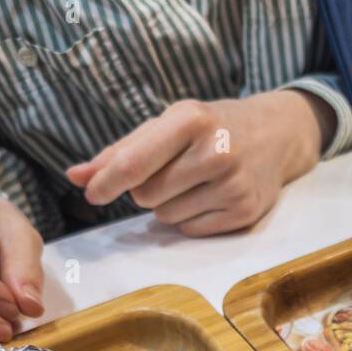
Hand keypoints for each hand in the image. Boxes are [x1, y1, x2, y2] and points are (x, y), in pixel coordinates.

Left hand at [67, 90, 332, 236]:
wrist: (275, 134)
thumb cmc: (211, 126)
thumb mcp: (168, 124)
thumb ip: (120, 151)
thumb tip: (76, 177)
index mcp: (191, 120)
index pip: (135, 164)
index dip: (107, 183)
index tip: (92, 194)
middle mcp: (215, 152)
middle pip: (147, 195)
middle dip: (146, 189)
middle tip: (170, 171)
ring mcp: (233, 185)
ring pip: (166, 216)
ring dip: (167, 205)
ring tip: (192, 183)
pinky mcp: (244, 213)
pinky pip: (190, 230)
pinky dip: (189, 218)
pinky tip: (208, 197)